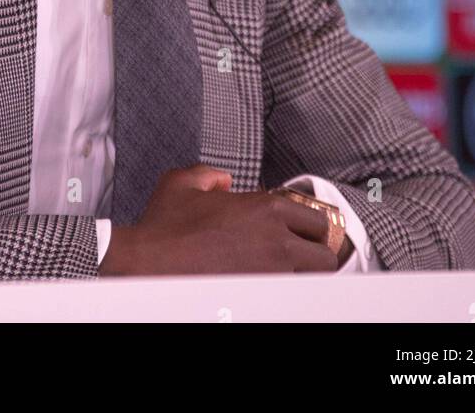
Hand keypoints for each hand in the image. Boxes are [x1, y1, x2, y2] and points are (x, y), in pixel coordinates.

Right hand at [99, 164, 342, 276]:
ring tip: (283, 278)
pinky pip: (290, 301)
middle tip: (297, 259)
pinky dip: (282, 295)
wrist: (148, 265)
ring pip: (312, 283)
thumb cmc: (164, 227)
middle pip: (325, 257)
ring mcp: (272, 275)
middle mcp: (277, 242)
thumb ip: (209, 174)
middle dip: (314, 257)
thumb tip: (223, 181)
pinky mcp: (260, 300)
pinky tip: (266, 292)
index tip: (299, 234)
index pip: (318, 220)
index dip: (309, 228)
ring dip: (301, 278)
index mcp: (266, 209)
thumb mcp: (182, 183)